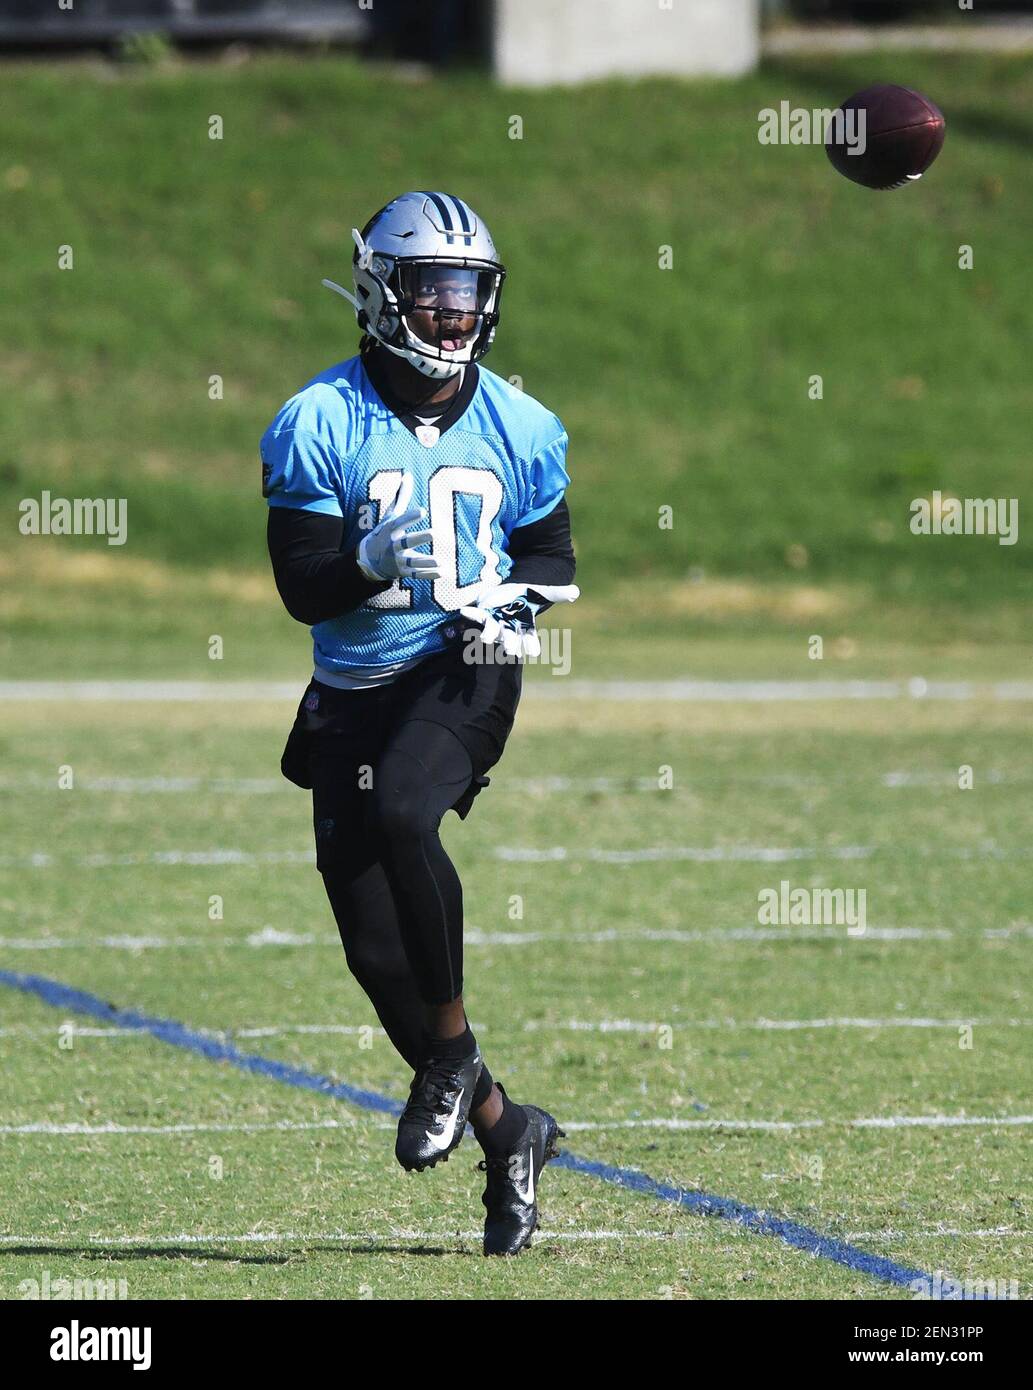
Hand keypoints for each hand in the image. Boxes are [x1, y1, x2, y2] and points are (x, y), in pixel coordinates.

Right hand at [356, 474, 441, 582]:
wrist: (368, 560)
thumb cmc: (383, 533)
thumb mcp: (390, 515)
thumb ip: (401, 497)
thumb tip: (408, 475)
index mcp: (391, 530)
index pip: (400, 522)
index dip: (410, 517)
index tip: (423, 511)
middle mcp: (393, 545)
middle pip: (406, 542)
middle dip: (419, 538)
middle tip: (433, 534)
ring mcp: (398, 560)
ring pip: (413, 561)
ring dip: (426, 562)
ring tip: (440, 561)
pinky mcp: (403, 572)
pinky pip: (416, 574)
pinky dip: (428, 575)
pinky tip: (442, 572)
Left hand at [458, 581, 579, 659]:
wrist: (505, 595)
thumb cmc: (524, 597)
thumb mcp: (540, 592)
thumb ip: (557, 593)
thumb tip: (576, 592)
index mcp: (524, 625)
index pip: (530, 637)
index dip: (531, 643)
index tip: (534, 651)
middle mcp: (509, 628)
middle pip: (510, 639)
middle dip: (510, 644)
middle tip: (511, 650)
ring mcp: (494, 622)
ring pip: (492, 631)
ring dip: (488, 634)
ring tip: (484, 639)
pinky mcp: (482, 614)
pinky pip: (475, 615)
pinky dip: (470, 614)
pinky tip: (464, 611)